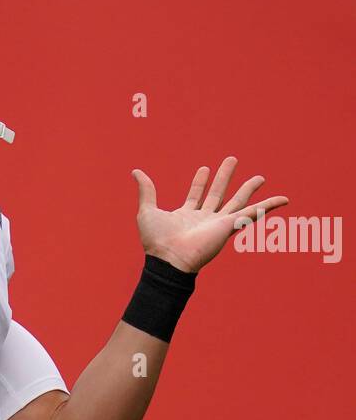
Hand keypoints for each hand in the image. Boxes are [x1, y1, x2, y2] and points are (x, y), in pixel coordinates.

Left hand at [133, 157, 287, 273]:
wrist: (169, 259)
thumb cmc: (156, 241)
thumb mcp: (147, 210)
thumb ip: (146, 190)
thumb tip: (136, 171)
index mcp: (186, 216)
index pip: (196, 195)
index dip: (200, 182)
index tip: (204, 168)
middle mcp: (204, 219)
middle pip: (218, 194)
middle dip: (224, 177)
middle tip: (232, 160)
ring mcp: (219, 223)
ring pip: (237, 202)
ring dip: (248, 189)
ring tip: (260, 177)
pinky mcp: (231, 225)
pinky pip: (254, 213)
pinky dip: (269, 206)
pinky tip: (283, 199)